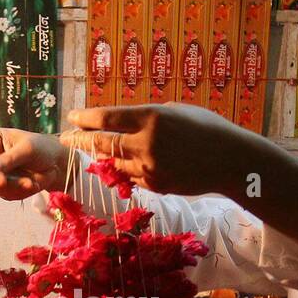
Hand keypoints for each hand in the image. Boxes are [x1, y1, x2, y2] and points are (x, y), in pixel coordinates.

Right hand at [0, 128, 70, 200]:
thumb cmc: (42, 148)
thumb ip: (8, 159)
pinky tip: (31, 184)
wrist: (57, 164)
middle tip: (2, 180)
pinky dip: (19, 191)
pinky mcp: (6, 187)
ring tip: (29, 182)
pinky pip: (6, 194)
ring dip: (11, 186)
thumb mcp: (26, 150)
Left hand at [60, 102, 288, 197]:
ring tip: (90, 150)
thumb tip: (119, 123)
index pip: (106, 118)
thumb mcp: (175, 111)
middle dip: (79, 140)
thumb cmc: (206, 128)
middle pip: (101, 143)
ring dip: (101, 157)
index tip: (71, 117)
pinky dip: (126, 170)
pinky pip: (132, 177)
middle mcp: (147, 143)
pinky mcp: (156, 186)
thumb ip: (146, 117)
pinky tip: (124, 164)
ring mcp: (150, 168)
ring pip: (114, 163)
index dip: (84, 118)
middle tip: (64, 137)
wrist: (232, 161)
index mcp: (152, 117)